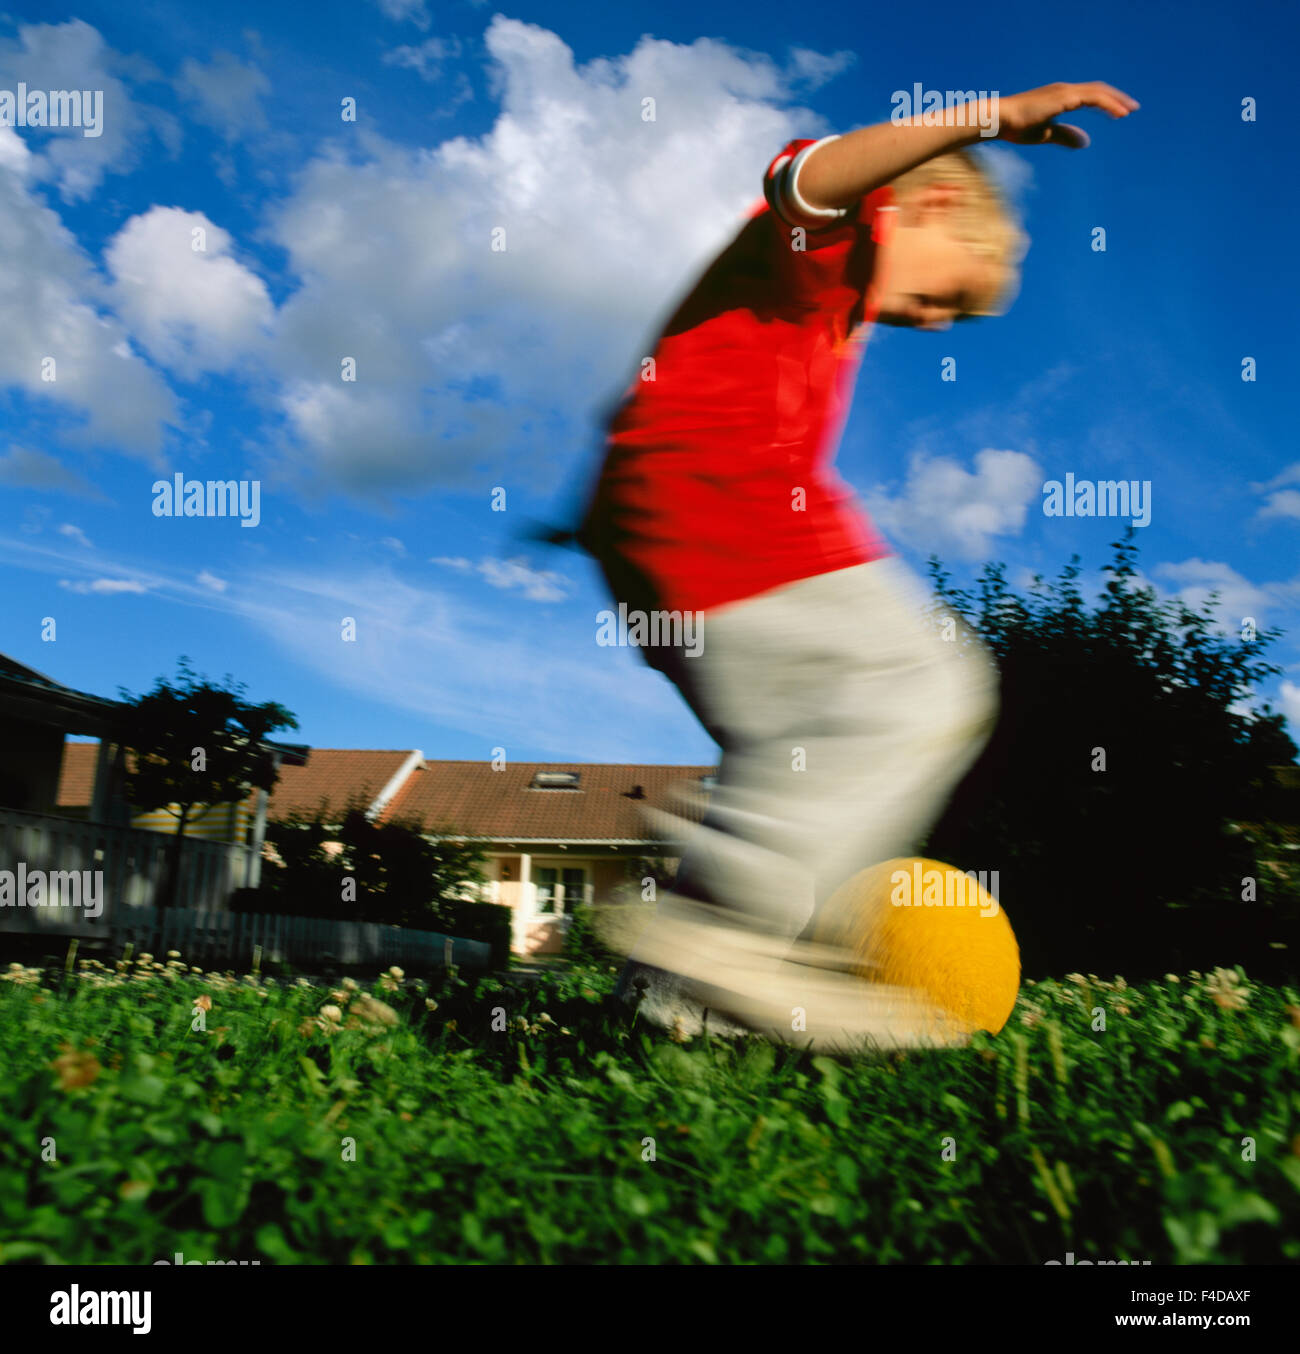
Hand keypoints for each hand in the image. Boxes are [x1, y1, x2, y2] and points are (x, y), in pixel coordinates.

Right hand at [996, 81, 1137, 147]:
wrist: (1000, 119)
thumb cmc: (1016, 127)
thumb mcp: (1045, 134)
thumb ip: (1065, 136)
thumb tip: (1086, 142)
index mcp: (1061, 97)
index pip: (1090, 95)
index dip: (1106, 101)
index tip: (1120, 111)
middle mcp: (1065, 90)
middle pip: (1098, 90)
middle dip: (1117, 98)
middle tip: (1132, 107)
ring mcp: (1065, 92)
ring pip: (1098, 92)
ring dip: (1116, 101)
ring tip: (1129, 111)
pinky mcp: (1064, 98)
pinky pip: (1093, 98)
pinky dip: (1108, 104)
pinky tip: (1118, 113)